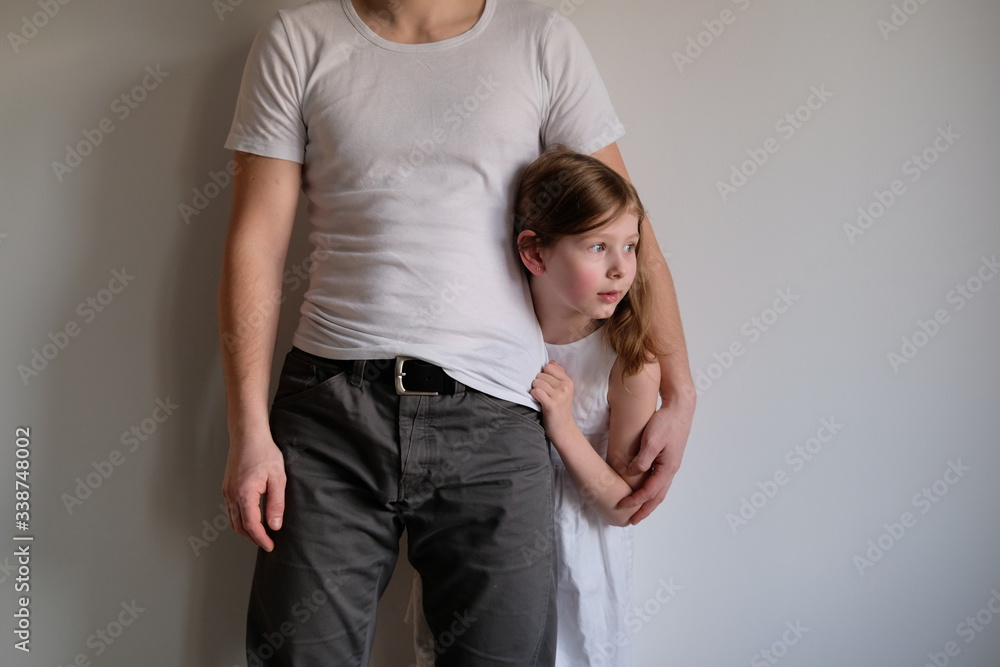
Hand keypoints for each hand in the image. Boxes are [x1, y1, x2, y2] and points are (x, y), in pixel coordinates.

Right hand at [221, 431, 285, 550]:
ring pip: (233, 519)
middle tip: (267, 543)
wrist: (248, 435)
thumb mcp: (277, 478)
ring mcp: (227, 491)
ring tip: (261, 534)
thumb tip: (275, 525)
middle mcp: (231, 494)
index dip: (261, 538)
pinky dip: (240, 519)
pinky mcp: (227, 487)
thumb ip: (276, 503)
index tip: (271, 546)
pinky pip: (231, 510)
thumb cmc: (264, 452)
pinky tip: (251, 518)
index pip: (251, 525)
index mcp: (244, 494)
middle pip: (239, 526)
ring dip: (245, 530)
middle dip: (253, 538)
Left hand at [530, 361, 575, 439]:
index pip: (548, 367)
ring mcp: (559, 396)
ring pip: (536, 383)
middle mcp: (565, 387)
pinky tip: (538, 401)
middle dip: (538, 384)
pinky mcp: (551, 404)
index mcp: (568, 381)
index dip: (543, 375)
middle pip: (540, 375)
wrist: (563, 429)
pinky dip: (533, 396)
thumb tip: (551, 361)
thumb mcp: (563, 390)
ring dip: (535, 390)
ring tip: (541, 398)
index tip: (546, 386)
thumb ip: (558, 374)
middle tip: (543, 394)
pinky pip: (536, 392)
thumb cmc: (560, 408)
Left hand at [618, 395, 693, 524]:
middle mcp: (670, 470)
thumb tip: (632, 473)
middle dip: (644, 510)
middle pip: (657, 497)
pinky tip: (644, 489)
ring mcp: (670, 464)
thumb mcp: (652, 440)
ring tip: (638, 510)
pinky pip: (659, 480)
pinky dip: (651, 490)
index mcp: (667, 468)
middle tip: (632, 521)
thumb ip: (642, 459)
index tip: (621, 506)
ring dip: (648, 502)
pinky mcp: (667, 458)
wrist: (679, 408)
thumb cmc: (666, 422)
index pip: (649, 492)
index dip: (635, 501)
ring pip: (659, 490)